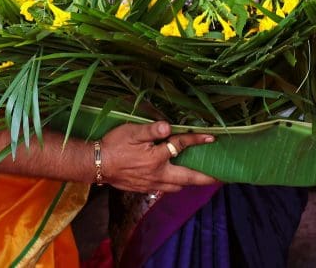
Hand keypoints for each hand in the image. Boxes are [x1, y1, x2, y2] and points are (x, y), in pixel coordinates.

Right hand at [99, 121, 215, 192]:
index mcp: (156, 158)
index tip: (211, 138)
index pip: (180, 146)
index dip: (196, 140)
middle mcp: (157, 174)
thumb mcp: (131, 131)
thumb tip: (168, 126)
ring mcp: (151, 184)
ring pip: (177, 187)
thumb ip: (151, 129)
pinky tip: (174, 181)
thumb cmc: (113, 145)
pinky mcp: (143, 188)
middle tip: (220, 178)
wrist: (95, 164)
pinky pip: (164, 189)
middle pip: (187, 178)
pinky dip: (174, 186)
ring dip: (190, 183)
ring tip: (200, 178)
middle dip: (205, 178)